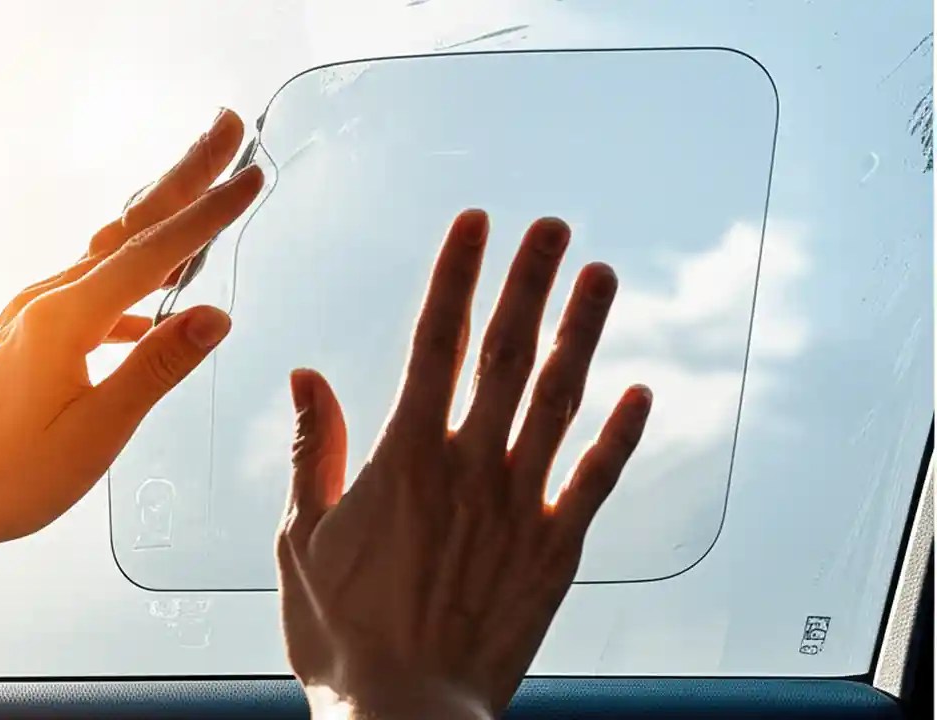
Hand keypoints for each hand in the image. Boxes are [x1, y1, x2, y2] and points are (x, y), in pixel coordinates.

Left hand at [0, 109, 261, 544]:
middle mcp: (48, 300)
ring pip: (114, 250)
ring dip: (162, 215)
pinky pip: (97, 288)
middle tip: (225, 126)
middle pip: (132, 225)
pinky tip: (156, 304)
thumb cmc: (11, 476)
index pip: (155, 253)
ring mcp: (35, 313)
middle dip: (184, 175)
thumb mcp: (97, 430)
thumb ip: (158, 365)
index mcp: (66, 318)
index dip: (208, 213)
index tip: (250, 175)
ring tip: (201, 186)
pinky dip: (135, 278)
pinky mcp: (30, 332)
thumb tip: (215, 316)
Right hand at [277, 210, 652, 718]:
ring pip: (558, 400)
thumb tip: (308, 376)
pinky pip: (595, 480)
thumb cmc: (342, 635)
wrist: (404, 716)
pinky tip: (641, 391)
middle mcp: (469, 467)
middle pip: (504, 354)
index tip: (475, 224)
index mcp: (403, 457)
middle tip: (551, 224)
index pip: (433, 343)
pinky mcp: (555, 550)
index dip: (456, 276)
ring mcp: (519, 505)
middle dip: (527, 281)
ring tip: (600, 276)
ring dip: (581, 333)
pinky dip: (621, 434)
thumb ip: (314, 450)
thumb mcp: (298, 539)